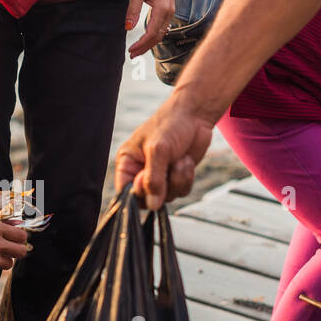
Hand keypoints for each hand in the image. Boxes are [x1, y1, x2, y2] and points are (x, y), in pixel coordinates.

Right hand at [114, 88, 213, 210]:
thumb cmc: (171, 124)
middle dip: (162, 186)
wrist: (196, 115)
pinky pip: (181, 191)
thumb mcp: (158, 150)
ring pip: (166, 197)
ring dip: (177, 180)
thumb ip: (153, 179)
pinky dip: (186, 177)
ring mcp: (160, 176)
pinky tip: (185, 160)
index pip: (125, 192)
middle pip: (146, 199)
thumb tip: (152, 205)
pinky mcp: (176, 177)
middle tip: (167, 167)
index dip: (138, 194)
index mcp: (128, 163)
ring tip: (179, 159)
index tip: (151, 185)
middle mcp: (141, 172)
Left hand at [125, 0, 176, 58]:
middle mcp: (169, 14)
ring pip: (160, 35)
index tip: (131, 49)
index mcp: (162, 9)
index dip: (141, 43)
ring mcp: (170, 15)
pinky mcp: (168, 14)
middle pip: (157, 37)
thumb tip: (128, 28)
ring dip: (148, 45)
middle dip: (144, 48)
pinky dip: (152, 38)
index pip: (152, 32)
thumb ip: (132, 9)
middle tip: (132, 55)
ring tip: (136, 51)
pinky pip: (161, 30)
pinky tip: (144, 42)